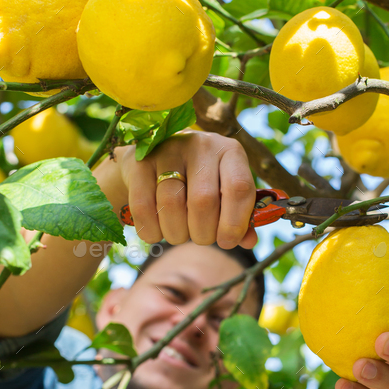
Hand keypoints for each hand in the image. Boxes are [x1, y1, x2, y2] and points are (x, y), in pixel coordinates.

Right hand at [101, 131, 256, 249]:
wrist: (155, 162)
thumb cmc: (200, 184)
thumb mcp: (225, 194)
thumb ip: (241, 218)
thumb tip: (248, 241)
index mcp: (230, 152)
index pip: (239, 188)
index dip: (234, 223)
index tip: (227, 242)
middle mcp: (201, 145)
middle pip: (204, 200)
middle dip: (203, 233)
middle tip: (201, 238)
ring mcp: (168, 150)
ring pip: (172, 204)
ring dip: (177, 234)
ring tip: (179, 235)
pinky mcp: (140, 162)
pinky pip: (143, 207)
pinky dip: (151, 231)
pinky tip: (157, 233)